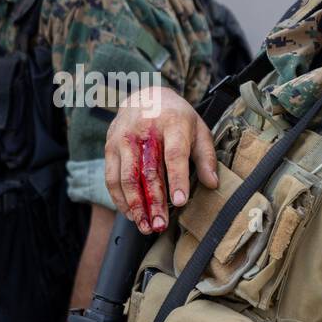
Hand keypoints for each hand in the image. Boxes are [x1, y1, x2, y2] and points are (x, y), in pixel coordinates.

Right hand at [104, 86, 217, 234]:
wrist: (145, 95)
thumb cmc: (175, 117)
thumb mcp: (198, 129)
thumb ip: (206, 157)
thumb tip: (212, 184)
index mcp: (171, 123)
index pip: (174, 154)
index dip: (177, 179)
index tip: (180, 201)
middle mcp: (144, 130)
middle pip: (148, 170)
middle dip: (154, 202)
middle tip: (160, 225)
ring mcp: (123, 138)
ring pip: (126, 177)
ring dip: (135, 205)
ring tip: (145, 226)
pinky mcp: (110, 147)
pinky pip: (111, 178)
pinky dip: (120, 199)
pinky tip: (131, 214)